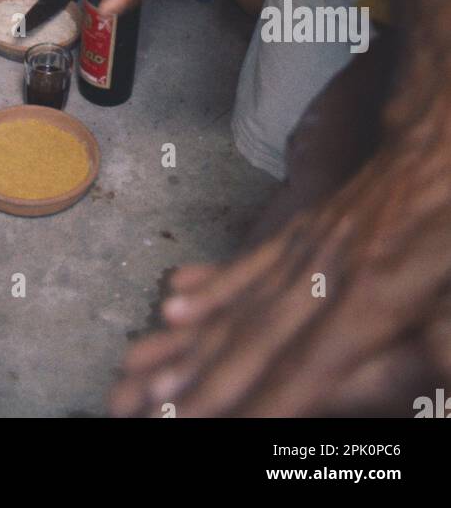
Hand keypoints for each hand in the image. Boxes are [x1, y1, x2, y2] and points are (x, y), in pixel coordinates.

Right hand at [110, 139, 450, 417]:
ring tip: (144, 376)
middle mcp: (323, 274)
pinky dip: (209, 287)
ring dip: (190, 344)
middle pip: (254, 342)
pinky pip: (248, 262)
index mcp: (370, 298)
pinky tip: (174, 302)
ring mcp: (308, 246)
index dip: (258, 408)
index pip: (304, 371)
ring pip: (240, 303)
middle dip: (202, 385)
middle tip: (152, 414)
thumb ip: (441, 348)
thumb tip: (432, 395)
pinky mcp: (305, 228)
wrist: (441, 136)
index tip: (203, 428)